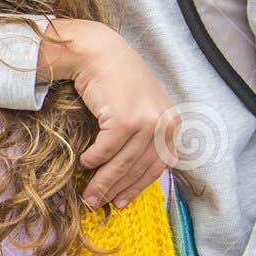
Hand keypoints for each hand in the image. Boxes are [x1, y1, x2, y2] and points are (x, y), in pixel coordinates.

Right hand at [39, 20, 177, 207]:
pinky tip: (83, 163)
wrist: (99, 52)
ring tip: (88, 194)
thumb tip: (145, 172)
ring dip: (103, 182)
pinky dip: (94, 160)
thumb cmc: (117, 79)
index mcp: (172, 123)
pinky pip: (106, 150)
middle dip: (117, 189)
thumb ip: (149, 135)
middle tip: (98, 203)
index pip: (158, 165)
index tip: (122, 200)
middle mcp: (164, 124)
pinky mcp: (125, 120)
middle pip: (139, 168)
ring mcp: (146, 122)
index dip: (138, 186)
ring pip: (122, 163)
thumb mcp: (143, 106)